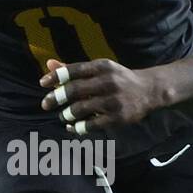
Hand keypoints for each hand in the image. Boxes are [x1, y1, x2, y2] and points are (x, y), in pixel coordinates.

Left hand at [39, 58, 163, 132]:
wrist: (149, 90)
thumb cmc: (118, 78)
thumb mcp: (99, 69)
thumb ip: (74, 69)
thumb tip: (49, 64)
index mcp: (101, 67)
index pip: (74, 70)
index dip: (55, 76)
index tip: (42, 84)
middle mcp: (107, 81)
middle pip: (75, 90)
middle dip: (56, 98)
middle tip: (45, 105)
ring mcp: (113, 100)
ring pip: (81, 108)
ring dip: (67, 114)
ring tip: (63, 116)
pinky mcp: (117, 117)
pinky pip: (92, 124)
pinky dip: (78, 127)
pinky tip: (72, 127)